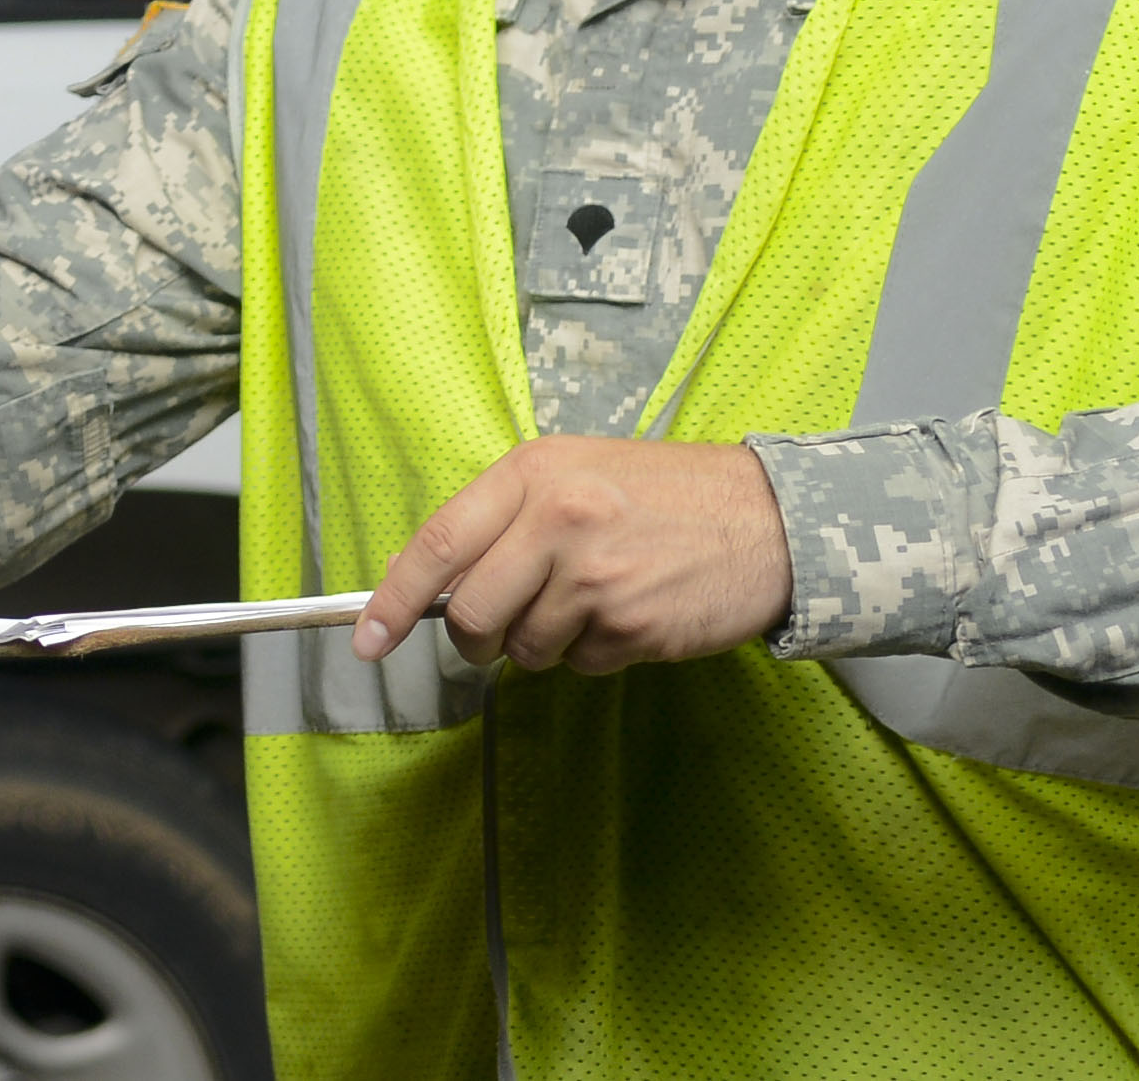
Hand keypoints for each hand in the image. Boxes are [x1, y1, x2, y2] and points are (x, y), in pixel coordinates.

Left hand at [354, 436, 791, 674]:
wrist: (772, 519)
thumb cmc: (665, 494)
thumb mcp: (574, 474)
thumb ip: (499, 518)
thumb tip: (417, 573)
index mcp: (532, 474)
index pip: (437, 545)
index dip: (390, 600)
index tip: (367, 640)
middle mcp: (557, 521)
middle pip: (468, 613)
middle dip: (474, 637)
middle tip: (500, 631)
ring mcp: (595, 577)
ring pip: (522, 647)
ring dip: (545, 642)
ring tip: (592, 600)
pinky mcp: (631, 626)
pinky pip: (579, 664)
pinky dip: (594, 652)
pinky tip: (629, 613)